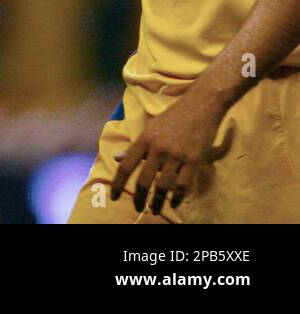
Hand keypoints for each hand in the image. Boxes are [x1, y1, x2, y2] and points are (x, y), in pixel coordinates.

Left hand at [110, 90, 233, 217]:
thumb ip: (136, 146)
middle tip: (137, 208)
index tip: (113, 196)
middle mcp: (157, 148)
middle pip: (143, 180)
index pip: (126, 165)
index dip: (118, 182)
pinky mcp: (194, 160)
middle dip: (138, 197)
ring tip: (154, 209)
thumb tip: (118, 159)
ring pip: (163, 186)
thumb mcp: (151, 128)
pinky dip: (177, 197)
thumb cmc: (174, 116)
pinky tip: (174, 203)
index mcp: (144, 139)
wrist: (201, 104)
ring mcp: (176, 155)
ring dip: (158, 201)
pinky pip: (183, 185)